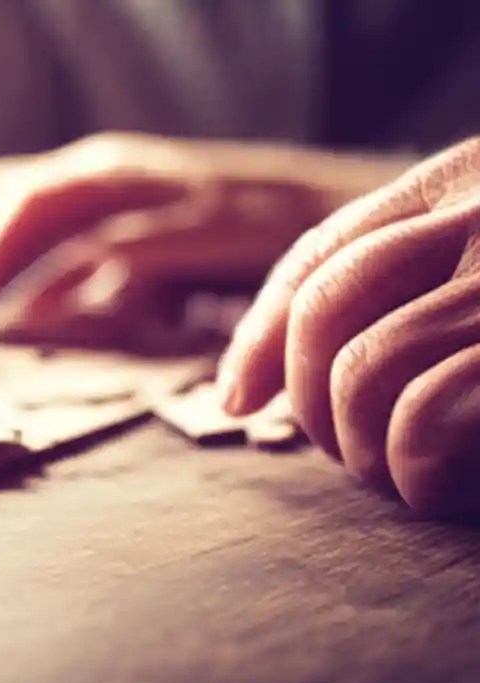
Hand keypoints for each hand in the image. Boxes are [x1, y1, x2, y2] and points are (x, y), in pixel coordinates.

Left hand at [0, 132, 406, 340]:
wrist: (331, 222)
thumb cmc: (222, 250)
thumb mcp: (135, 257)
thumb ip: (79, 277)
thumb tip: (22, 322)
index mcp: (81, 177)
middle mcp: (104, 168)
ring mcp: (149, 186)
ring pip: (36, 202)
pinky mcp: (197, 216)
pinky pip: (113, 242)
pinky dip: (68, 282)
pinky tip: (45, 320)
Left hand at [218, 137, 479, 514]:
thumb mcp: (470, 280)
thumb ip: (393, 290)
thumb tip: (248, 383)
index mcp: (463, 185)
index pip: (322, 252)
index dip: (261, 334)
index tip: (234, 401)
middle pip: (326, 308)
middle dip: (312, 400)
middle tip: (349, 457)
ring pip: (365, 365)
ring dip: (361, 445)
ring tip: (400, 479)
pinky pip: (424, 412)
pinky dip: (410, 468)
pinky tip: (434, 489)